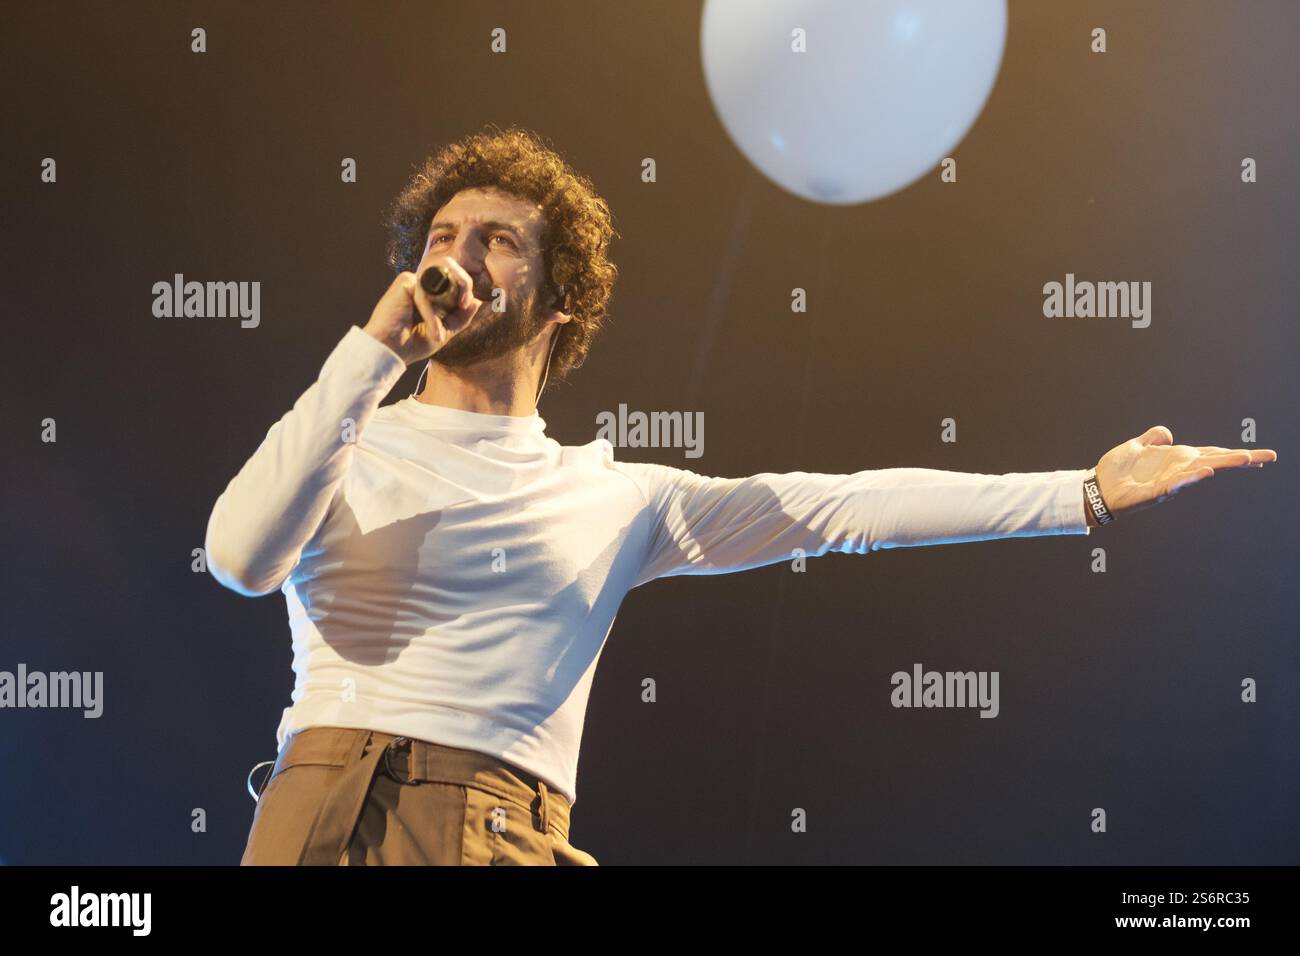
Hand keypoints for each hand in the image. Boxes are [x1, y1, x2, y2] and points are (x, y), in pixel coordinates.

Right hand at [362, 258, 481, 364]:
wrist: (391, 351)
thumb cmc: (413, 344)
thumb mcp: (445, 331)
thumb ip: (461, 317)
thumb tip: (477, 301)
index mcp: (431, 293)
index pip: (452, 279)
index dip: (464, 286)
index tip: (468, 304)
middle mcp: (421, 284)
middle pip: (448, 268)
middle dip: (463, 282)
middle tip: (464, 302)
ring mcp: (412, 281)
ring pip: (440, 283)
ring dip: (442, 310)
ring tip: (438, 335)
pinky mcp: (404, 282)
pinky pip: (426, 294)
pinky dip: (430, 314)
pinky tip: (430, 330)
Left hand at [1092, 425, 1276, 518]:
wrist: (1095, 488)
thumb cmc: (1116, 470)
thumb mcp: (1136, 446)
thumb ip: (1153, 438)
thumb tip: (1168, 434)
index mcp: (1175, 458)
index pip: (1210, 453)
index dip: (1233, 453)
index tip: (1259, 456)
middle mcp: (1176, 470)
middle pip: (1213, 461)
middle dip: (1239, 459)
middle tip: (1267, 457)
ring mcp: (1167, 482)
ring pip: (1199, 472)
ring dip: (1221, 464)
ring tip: (1244, 458)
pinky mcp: (1154, 492)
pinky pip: (1175, 485)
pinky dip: (1189, 478)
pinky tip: (1204, 472)